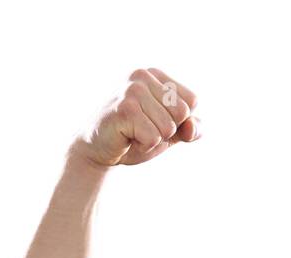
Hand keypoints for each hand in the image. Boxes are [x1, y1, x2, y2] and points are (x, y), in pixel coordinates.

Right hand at [72, 67, 198, 168]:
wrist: (98, 150)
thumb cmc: (135, 137)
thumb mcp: (170, 133)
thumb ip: (190, 128)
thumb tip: (192, 127)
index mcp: (156, 75)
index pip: (192, 101)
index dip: (180, 121)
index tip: (155, 120)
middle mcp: (143, 76)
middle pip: (182, 113)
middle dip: (167, 131)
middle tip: (143, 128)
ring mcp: (132, 90)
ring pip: (169, 128)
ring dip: (154, 140)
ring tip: (134, 133)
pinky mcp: (124, 109)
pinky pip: (153, 138)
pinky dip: (144, 146)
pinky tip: (127, 138)